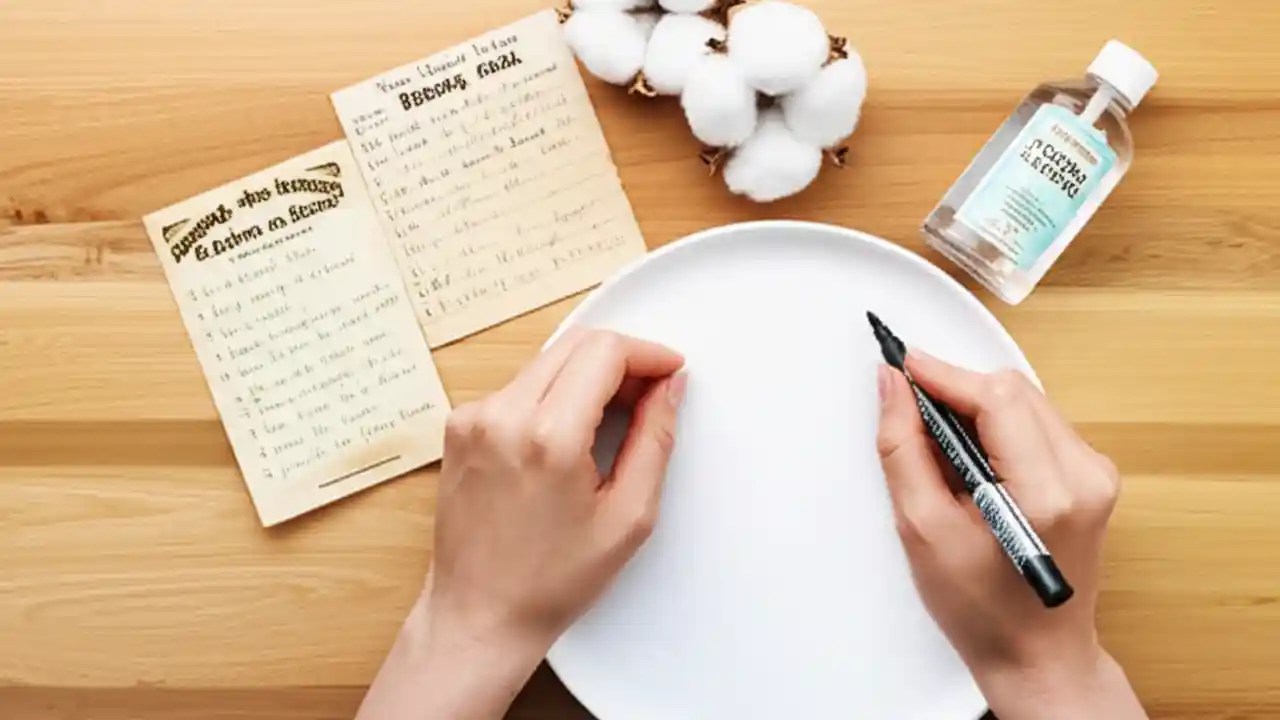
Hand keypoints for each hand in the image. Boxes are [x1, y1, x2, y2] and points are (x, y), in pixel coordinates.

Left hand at [355, 329, 685, 719]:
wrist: (478, 615)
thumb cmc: (549, 581)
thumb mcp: (628, 517)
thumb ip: (655, 440)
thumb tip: (668, 388)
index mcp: (547, 436)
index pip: (604, 351)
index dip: (647, 354)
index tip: (669, 371)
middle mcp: (501, 415)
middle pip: (575, 345)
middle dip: (621, 360)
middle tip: (649, 395)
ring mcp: (473, 418)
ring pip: (547, 362)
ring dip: (586, 376)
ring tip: (612, 422)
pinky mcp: (459, 427)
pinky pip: (519, 387)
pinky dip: (552, 395)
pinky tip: (569, 437)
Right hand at [875, 352, 1144, 719]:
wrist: (1038, 656)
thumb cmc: (983, 611)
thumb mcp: (923, 529)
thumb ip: (903, 448)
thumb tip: (892, 388)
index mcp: (1047, 493)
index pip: (995, 397)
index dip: (941, 374)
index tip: (901, 364)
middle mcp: (1084, 475)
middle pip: (1011, 390)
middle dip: (955, 390)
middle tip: (909, 409)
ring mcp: (1095, 474)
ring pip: (1024, 400)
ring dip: (975, 408)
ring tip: (939, 448)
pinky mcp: (1092, 475)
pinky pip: (1036, 422)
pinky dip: (996, 427)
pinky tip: (971, 462)